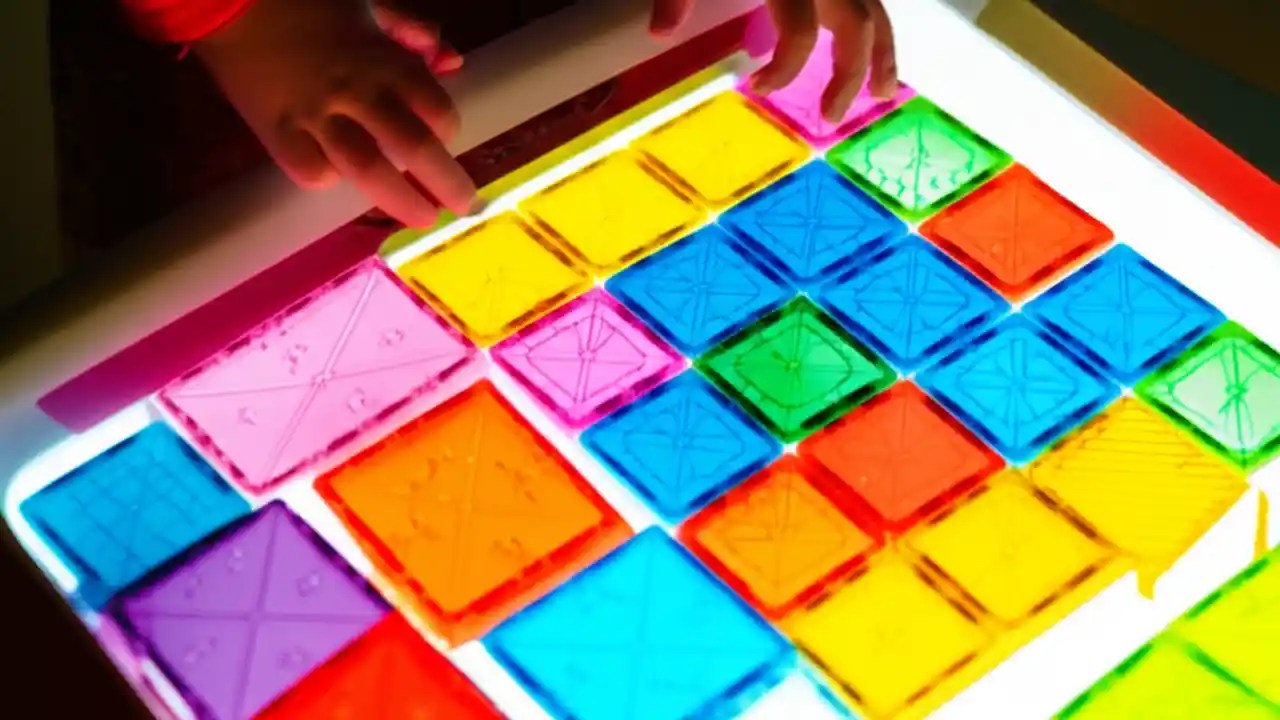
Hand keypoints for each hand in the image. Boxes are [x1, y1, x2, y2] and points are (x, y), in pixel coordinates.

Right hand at [195, 0, 477, 226]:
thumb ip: (412, 29)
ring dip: (401, 199)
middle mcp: (357, 91)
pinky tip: (342, 183)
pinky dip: (330, 179)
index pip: (434, 106)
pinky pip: (310, 170)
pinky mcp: (276, 132)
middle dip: (446, 180)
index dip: (448, 127)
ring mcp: (316, 116)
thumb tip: (452, 60)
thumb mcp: (367, 2)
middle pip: (413, 146)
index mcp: (383, 58)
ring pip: (367, 168)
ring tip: (423, 216)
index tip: (448, 138)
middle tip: (464, 203)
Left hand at [650, 0, 897, 122]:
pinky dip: (877, 25)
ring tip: (882, 93)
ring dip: (883, 54)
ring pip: (877, 10)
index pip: (800, 30)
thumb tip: (660, 33)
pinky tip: (876, 50)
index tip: (755, 86)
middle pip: (856, 26)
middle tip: (831, 117)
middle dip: (849, 75)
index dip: (785, 67)